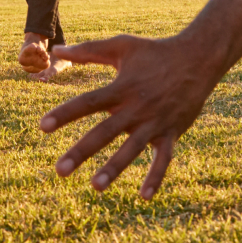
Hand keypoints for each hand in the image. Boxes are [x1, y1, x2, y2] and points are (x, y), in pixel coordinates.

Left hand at [41, 34, 217, 197]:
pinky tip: (144, 197)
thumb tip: (58, 50)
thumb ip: (89, 51)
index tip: (43, 126)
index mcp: (122, 87)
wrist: (199, 58)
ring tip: (96, 186)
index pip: (89, 103)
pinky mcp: (172, 132)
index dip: (65, 114)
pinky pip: (164, 158)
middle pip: (106, 132)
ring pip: (133, 149)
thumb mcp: (122, 46)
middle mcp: (137, 107)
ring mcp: (156, 122)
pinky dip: (156, 177)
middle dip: (82, 151)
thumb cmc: (156, 51)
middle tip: (60, 170)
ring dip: (115, 168)